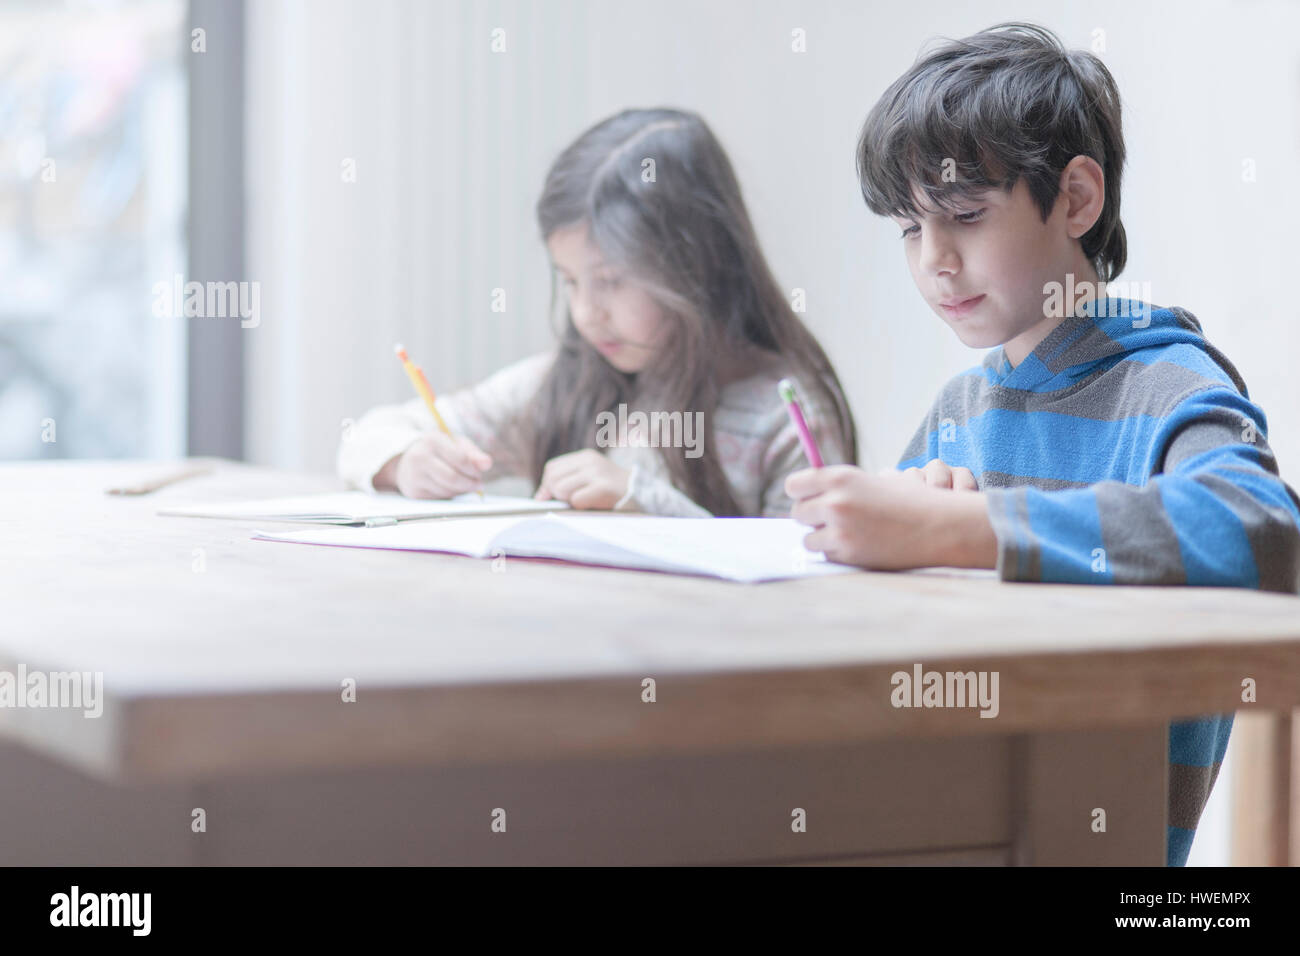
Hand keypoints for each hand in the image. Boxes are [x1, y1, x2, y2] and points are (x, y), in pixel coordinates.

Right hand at [376, 431, 492, 497]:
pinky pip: (440, 499)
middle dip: (470, 484)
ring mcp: (414, 476)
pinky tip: (452, 489)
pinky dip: (451, 496)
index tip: (480, 473)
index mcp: (432, 440)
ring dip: (462, 491)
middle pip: (453, 478)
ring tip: (466, 485)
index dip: (474, 469)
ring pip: (448, 491)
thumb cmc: (438, 451)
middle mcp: (419, 457)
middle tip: (478, 484)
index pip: (460, 459)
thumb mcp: (456, 445)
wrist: (408, 462)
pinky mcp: (414, 492)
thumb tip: (488, 464)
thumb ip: (473, 454)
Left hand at [535, 449, 630, 509]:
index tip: (552, 497)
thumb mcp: (589, 479)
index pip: (552, 468)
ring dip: (568, 501)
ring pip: (562, 489)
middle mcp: (590, 462)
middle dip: (556, 494)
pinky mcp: (603, 488)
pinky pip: (576, 500)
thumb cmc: (610, 491)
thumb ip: (565, 483)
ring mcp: (597, 473)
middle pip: (553, 478)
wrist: (642, 495)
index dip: (547, 485)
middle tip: (571, 501)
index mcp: (585, 457)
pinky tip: (593, 505)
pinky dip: (580, 506)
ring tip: (584, 501)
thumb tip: (539, 497)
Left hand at [786, 465, 995, 569]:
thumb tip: (804, 492)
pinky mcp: (848, 554)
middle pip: (797, 512)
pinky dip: (837, 552)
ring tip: (847, 532)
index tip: (809, 498)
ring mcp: (840, 530)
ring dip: (822, 537)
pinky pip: (826, 554)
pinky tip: (859, 544)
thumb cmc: (908, 501)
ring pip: (808, 538)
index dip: (801, 493)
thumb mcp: (872, 481)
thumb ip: (838, 485)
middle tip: (832, 518)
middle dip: (812, 517)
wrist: (940, 526)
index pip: (794, 485)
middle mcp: (835, 502)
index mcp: (840, 478)